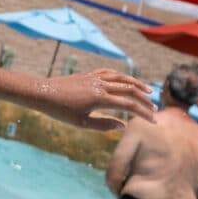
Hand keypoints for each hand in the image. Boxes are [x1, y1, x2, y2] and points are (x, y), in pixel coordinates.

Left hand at [33, 69, 154, 130]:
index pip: (129, 105)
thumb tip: (123, 125)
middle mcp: (100, 85)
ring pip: (121, 78)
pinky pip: (109, 72)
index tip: (154, 121)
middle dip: (144, 100)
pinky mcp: (88, 74)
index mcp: (100, 99)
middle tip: (155, 108)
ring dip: (136, 84)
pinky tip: (125, 80)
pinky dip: (121, 76)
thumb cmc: (60, 111)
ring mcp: (94, 78)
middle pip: (129, 90)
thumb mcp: (82, 123)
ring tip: (147, 91)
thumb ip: (104, 125)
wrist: (43, 93)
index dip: (143, 113)